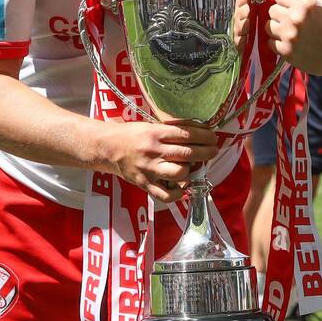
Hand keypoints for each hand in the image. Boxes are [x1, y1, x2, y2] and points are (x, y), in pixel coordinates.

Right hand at [98, 121, 220, 201]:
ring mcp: (149, 169)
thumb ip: (171, 130)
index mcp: (155, 133)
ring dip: (192, 170)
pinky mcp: (144, 184)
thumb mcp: (151, 125)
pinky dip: (179, 194)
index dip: (205, 136)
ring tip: (195, 166)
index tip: (213, 137)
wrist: (108, 147)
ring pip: (179, 173)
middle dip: (206, 152)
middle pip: (187, 153)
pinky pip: (165, 195)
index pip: (187, 134)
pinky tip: (184, 187)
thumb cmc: (132, 134)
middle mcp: (153, 151)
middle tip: (214, 150)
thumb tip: (199, 132)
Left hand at [266, 0, 321, 77]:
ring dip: (276, 28)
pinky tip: (288, 42)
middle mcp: (295, 19)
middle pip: (272, 10)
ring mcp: (289, 36)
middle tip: (289, 20)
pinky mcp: (285, 51)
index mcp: (305, 5)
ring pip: (268, 26)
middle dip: (280, 14)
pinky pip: (270, 42)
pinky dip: (277, 43)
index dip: (285, 1)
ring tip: (287, 32)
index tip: (289, 6)